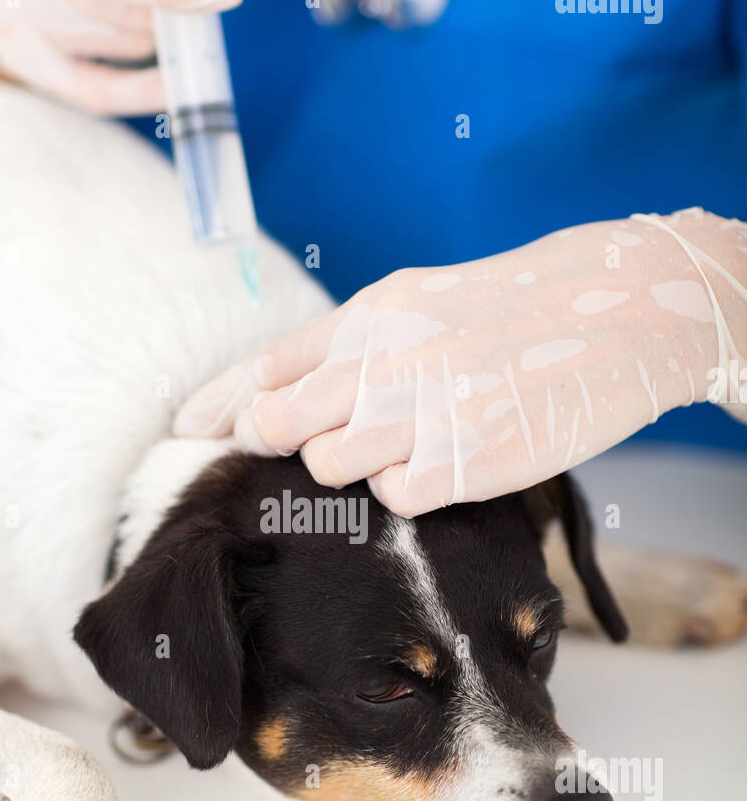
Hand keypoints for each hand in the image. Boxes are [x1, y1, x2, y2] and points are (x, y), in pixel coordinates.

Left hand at [174, 209, 746, 514]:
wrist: (616, 313)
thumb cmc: (515, 309)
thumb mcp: (419, 302)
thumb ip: (350, 344)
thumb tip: (279, 385)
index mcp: (369, 316)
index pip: (266, 367)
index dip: (218, 404)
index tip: (184, 430)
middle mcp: (383, 361)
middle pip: (277, 423)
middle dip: (267, 445)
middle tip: (281, 458)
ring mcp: (421, 413)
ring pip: (328, 466)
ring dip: (345, 468)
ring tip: (394, 449)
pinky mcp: (463, 464)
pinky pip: (393, 498)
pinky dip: (404, 491)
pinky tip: (438, 468)